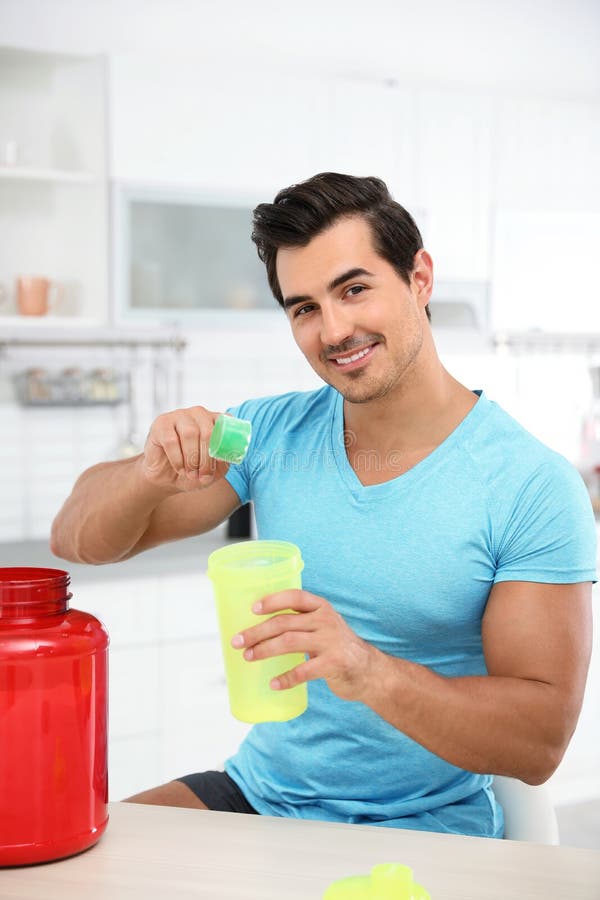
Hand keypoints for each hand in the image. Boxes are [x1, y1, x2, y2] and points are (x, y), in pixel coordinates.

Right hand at [139, 406, 229, 493]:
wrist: (167, 477)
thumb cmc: (194, 469)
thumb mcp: (214, 470)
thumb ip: (224, 460)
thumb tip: (225, 456)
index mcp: (215, 420)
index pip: (227, 424)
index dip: (225, 444)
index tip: (220, 463)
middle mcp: (199, 414)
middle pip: (207, 432)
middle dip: (207, 458)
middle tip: (204, 475)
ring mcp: (180, 415)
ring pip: (190, 434)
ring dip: (191, 459)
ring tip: (191, 474)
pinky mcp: (162, 423)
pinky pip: (171, 440)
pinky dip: (177, 459)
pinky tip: (179, 468)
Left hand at [231, 589, 379, 702]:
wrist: (369, 670)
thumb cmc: (337, 647)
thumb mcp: (324, 626)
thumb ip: (301, 622)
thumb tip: (259, 628)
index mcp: (321, 607)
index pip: (295, 596)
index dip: (273, 600)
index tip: (253, 609)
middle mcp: (326, 620)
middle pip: (284, 622)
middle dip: (257, 632)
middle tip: (237, 641)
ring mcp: (331, 641)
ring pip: (289, 642)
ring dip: (264, 650)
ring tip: (248, 657)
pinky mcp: (334, 663)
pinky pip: (304, 670)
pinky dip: (286, 678)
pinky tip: (274, 683)